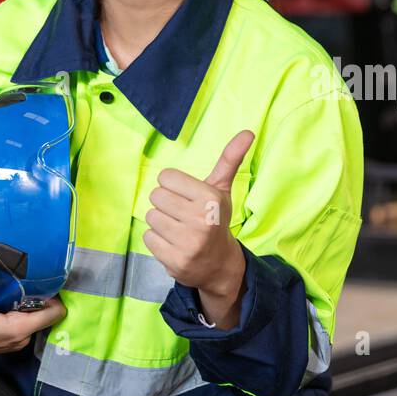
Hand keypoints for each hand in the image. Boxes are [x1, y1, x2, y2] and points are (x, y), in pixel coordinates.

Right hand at [0, 261, 66, 360]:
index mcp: (15, 330)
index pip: (54, 314)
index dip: (56, 296)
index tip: (50, 279)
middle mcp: (20, 338)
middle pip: (47, 314)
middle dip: (42, 296)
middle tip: (32, 277)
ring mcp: (15, 341)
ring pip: (35, 318)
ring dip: (31, 303)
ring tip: (19, 285)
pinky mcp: (8, 340)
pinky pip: (25, 322)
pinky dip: (21, 310)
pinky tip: (9, 298)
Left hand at [143, 130, 252, 306]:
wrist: (220, 264)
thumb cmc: (216, 220)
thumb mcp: (222, 189)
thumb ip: (230, 159)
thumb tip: (248, 131)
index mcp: (210, 198)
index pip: (165, 177)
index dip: (173, 186)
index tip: (186, 196)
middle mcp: (200, 219)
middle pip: (156, 196)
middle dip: (167, 205)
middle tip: (182, 214)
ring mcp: (188, 242)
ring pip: (151, 217)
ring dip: (161, 223)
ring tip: (178, 229)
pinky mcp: (175, 260)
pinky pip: (148, 238)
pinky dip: (158, 241)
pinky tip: (174, 243)